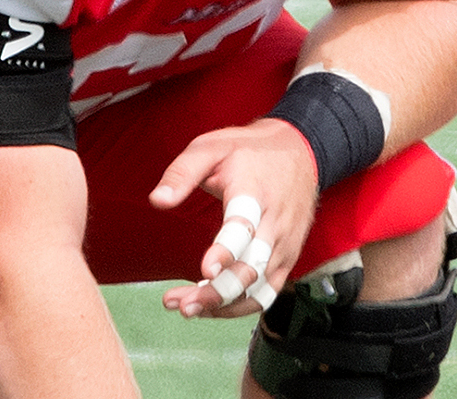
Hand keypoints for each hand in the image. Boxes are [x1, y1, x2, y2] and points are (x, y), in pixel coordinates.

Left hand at [149, 118, 317, 318]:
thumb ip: (183, 172)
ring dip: (224, 304)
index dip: (226, 251)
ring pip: (259, 287)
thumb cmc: (249, 151)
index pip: (243, 226)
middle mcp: (274, 224)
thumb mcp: (211, 147)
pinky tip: (211, 306)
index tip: (206, 269)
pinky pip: (267, 293)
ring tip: (187, 309)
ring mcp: (284, 245)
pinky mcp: (287, 259)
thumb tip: (157, 200)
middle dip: (218, 291)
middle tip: (182, 304)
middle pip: (251, 267)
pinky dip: (239, 306)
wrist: (299, 151)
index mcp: (254, 192)